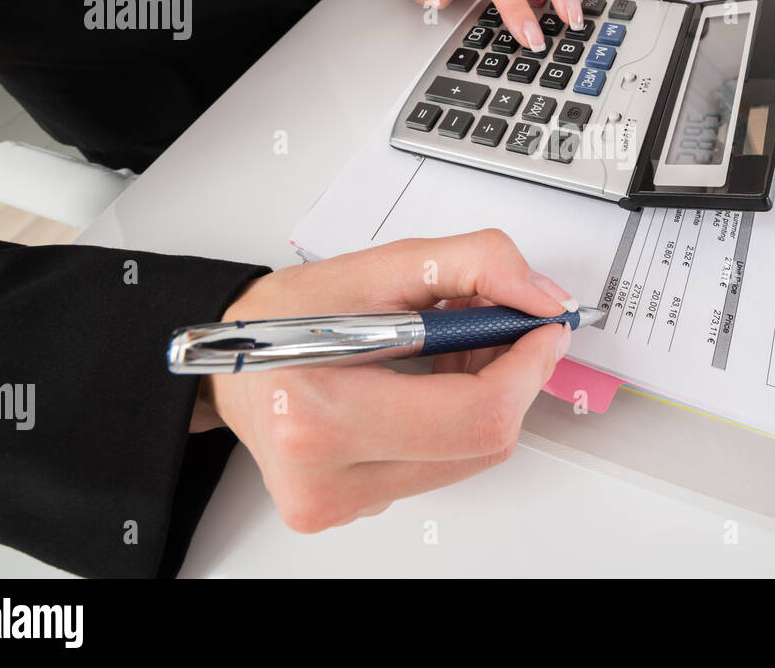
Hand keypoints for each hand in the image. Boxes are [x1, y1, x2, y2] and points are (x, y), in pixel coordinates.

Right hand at [191, 229, 573, 532]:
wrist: (230, 358)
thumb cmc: (286, 313)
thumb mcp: (379, 264)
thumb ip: (473, 264)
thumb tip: (542, 298)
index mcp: (322, 414)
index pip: (475, 414)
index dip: (528, 368)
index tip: (545, 326)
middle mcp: (326, 477)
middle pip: (483, 443)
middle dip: (510, 378)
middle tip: (498, 326)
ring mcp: (338, 504)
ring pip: (470, 458)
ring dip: (483, 399)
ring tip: (448, 350)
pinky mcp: (350, 510)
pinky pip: (439, 469)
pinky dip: (453, 422)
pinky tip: (425, 384)